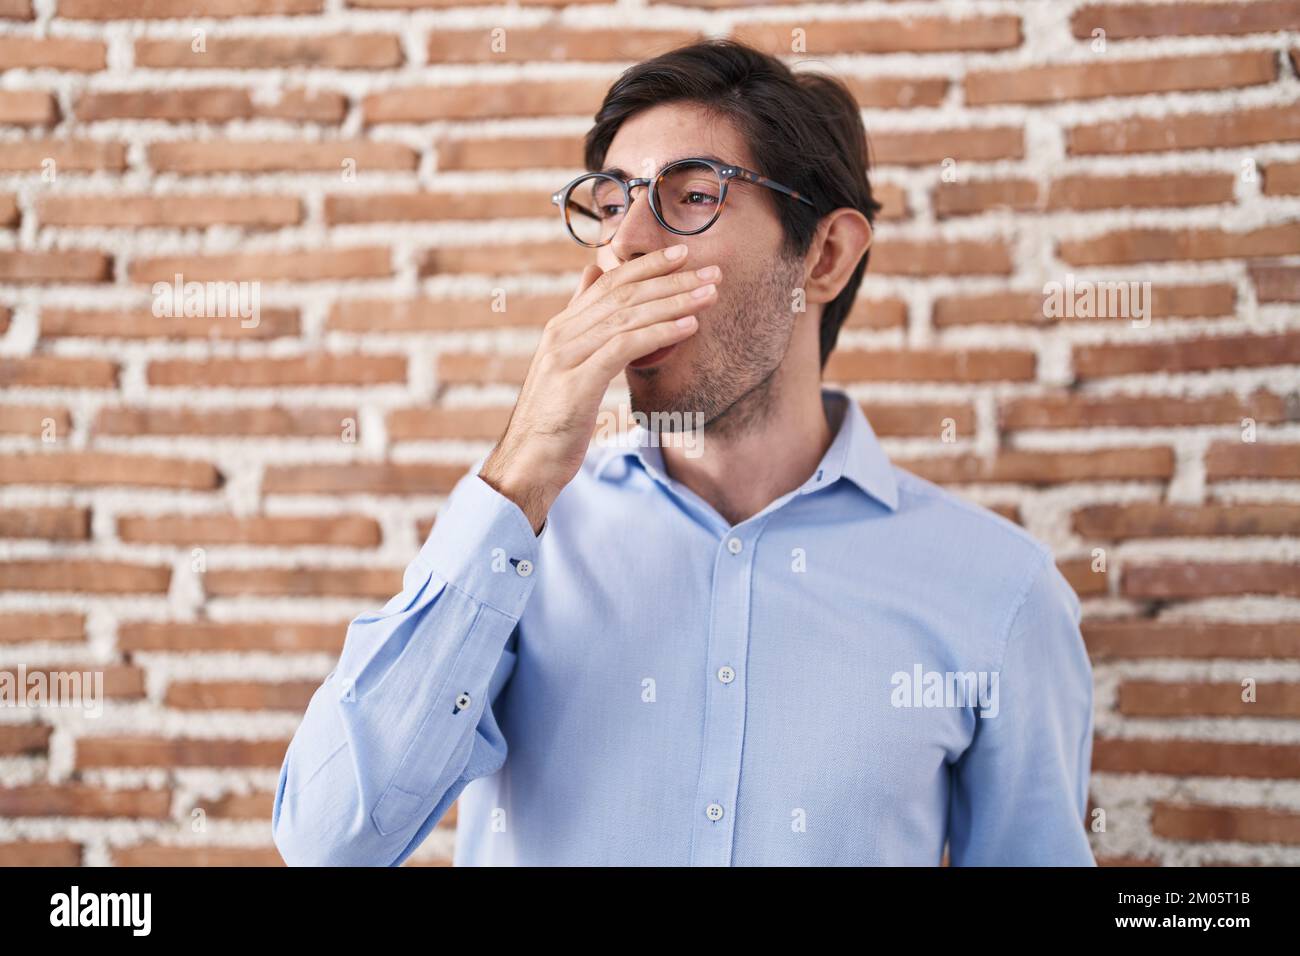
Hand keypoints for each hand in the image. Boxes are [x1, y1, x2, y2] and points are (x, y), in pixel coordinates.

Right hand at [479, 243, 719, 532]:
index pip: (608, 283)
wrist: (528, 464)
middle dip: (671, 279)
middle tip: (712, 270)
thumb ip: (581, 324)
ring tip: (710, 294)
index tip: (682, 255)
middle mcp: (562, 335)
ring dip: (675, 302)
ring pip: (628, 316)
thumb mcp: (566, 367)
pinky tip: (689, 327)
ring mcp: (568, 357)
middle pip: (623, 294)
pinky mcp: (579, 382)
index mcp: (561, 329)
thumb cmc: (553, 421)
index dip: (646, 265)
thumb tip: (592, 277)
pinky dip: (661, 332)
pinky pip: (626, 346)